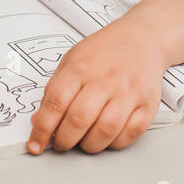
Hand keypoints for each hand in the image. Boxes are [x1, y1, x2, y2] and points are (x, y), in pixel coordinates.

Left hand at [27, 22, 162, 153]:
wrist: (141, 38)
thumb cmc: (104, 51)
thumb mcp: (71, 61)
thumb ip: (54, 91)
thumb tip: (39, 121)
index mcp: (80, 68)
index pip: (55, 103)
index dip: (42, 129)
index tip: (36, 145)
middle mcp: (104, 80)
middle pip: (79, 120)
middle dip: (65, 141)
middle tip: (61, 143)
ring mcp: (128, 93)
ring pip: (105, 131)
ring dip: (89, 145)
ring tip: (84, 141)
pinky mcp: (147, 105)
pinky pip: (130, 134)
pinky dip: (114, 143)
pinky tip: (107, 137)